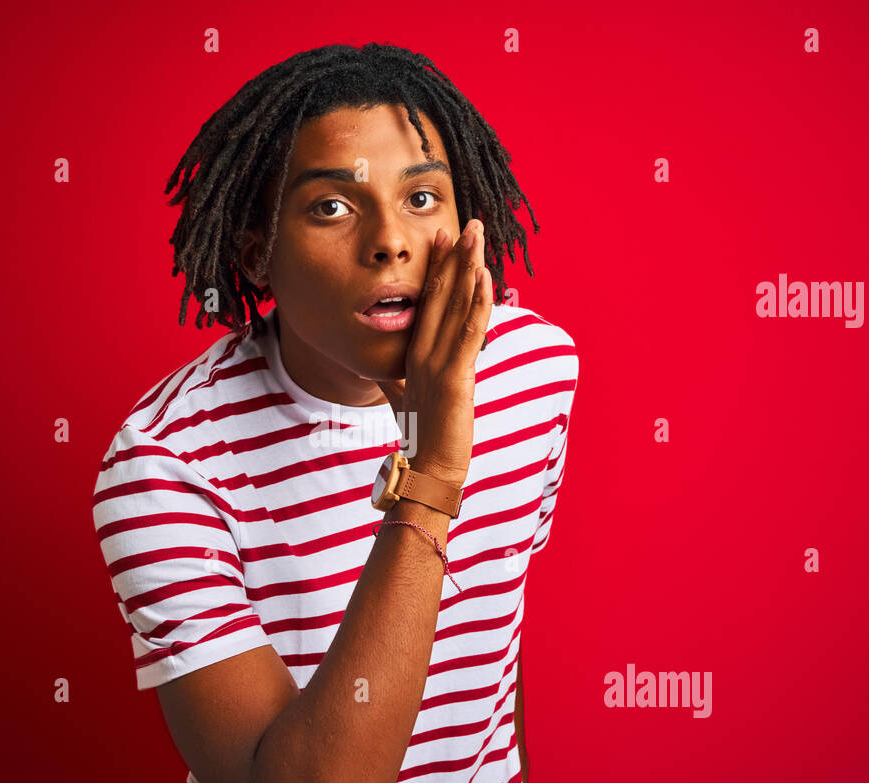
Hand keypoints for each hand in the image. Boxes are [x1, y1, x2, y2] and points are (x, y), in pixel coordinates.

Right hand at [379, 219, 490, 488]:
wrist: (427, 471)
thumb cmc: (421, 439)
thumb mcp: (402, 401)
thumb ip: (394, 381)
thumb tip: (382, 372)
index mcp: (414, 355)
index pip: (426, 304)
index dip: (436, 270)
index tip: (442, 241)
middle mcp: (422, 353)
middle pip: (439, 296)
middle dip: (454, 258)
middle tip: (464, 224)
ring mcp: (437, 363)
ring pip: (454, 306)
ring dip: (468, 268)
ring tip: (476, 236)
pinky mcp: (455, 378)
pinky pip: (469, 333)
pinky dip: (478, 303)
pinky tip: (485, 277)